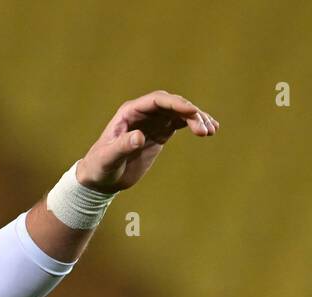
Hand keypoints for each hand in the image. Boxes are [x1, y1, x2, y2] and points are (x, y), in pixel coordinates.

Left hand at [77, 90, 217, 193]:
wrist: (100, 179)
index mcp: (130, 113)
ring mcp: (153, 122)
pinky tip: (209, 130)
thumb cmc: (100, 167)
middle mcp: (143, 113)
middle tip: (203, 130)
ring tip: (211, 131)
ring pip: (179, 113)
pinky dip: (194, 126)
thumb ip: (122, 147)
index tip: (192, 112)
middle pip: (172, 105)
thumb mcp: (108, 159)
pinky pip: (180, 124)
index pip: (157, 101)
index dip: (176, 104)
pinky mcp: (159, 134)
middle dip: (190, 113)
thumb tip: (139, 136)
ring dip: (196, 119)